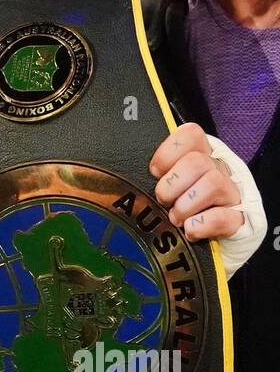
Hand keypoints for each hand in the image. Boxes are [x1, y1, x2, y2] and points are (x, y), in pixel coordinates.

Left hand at [149, 123, 243, 240]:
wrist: (214, 237)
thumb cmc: (182, 202)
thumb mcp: (169, 181)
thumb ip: (158, 171)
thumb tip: (133, 170)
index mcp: (202, 153)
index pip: (191, 134)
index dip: (168, 153)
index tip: (155, 173)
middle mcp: (220, 169)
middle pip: (197, 162)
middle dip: (172, 184)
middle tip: (164, 200)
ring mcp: (232, 193)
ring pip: (213, 183)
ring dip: (185, 205)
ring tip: (176, 218)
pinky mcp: (239, 220)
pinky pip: (224, 217)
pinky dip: (201, 225)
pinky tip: (191, 230)